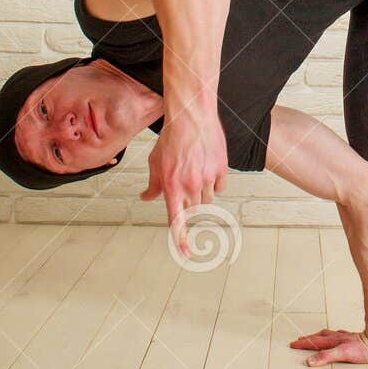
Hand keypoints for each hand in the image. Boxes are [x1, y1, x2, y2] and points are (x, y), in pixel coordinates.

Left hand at [140, 107, 227, 253]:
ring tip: (196, 170)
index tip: (186, 253)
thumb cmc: (171, 138)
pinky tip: (208, 167)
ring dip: (202, 192)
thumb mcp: (155, 162)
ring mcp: (207, 178)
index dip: (181, 239)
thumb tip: (146, 197)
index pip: (176, 220)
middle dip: (190, 202)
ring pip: (208, 199)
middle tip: (186, 184)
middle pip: (194, 208)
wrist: (191, 115)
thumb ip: (153, 184)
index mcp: (171, 185)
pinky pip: (220, 187)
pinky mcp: (221, 169)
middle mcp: (189, 185)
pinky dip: (215, 182)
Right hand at [289, 328, 367, 368]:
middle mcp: (340, 338)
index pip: (315, 342)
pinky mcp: (357, 340)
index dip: (304, 343)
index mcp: (336, 342)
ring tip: (316, 337)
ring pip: (331, 336)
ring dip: (321, 337)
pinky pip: (342, 337)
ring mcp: (349, 338)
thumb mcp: (344, 354)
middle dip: (309, 339)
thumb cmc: (367, 349)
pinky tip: (340, 338)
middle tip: (299, 340)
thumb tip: (310, 361)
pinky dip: (336, 337)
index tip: (293, 344)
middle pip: (321, 337)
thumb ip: (327, 356)